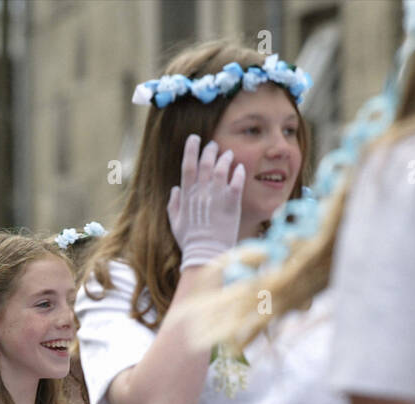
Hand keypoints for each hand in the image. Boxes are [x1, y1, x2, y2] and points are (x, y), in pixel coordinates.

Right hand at [166, 133, 245, 268]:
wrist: (206, 254)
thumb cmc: (190, 241)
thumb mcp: (176, 223)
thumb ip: (174, 204)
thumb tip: (175, 189)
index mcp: (187, 196)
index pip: (188, 166)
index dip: (190, 149)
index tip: (194, 138)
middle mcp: (201, 193)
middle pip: (205, 163)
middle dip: (209, 150)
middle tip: (214, 145)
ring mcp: (217, 197)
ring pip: (221, 169)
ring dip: (225, 158)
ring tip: (229, 154)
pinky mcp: (232, 203)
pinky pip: (236, 182)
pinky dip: (238, 173)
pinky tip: (240, 168)